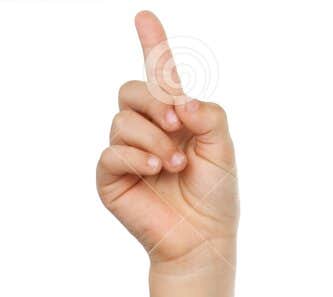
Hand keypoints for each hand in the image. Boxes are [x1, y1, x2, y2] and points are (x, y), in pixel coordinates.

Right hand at [98, 11, 237, 266]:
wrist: (202, 239)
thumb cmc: (214, 195)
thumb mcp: (222, 144)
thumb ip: (206, 112)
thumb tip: (178, 101)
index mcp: (173, 116)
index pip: (158, 74)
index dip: (152, 43)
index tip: (144, 16)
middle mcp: (146, 129)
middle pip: (131, 90)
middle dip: (154, 101)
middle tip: (178, 124)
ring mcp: (125, 154)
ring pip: (122, 120)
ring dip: (151, 136)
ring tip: (172, 164)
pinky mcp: (110, 179)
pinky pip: (112, 152)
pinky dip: (136, 156)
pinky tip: (155, 169)